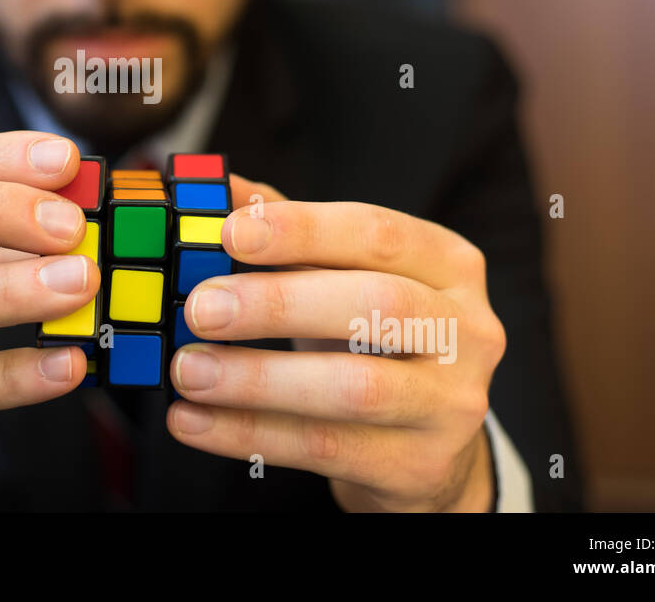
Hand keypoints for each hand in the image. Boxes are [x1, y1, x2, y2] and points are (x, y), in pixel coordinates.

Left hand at [166, 176, 506, 511]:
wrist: (425, 446)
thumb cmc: (376, 342)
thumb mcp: (345, 279)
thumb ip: (290, 234)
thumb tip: (218, 189)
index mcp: (448, 264)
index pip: (377, 234)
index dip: (303, 229)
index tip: (229, 232)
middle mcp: (467, 329)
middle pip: (374, 306)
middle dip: (277, 304)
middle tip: (201, 308)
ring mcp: (452, 403)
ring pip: (354, 388)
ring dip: (258, 378)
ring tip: (188, 370)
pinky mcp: (420, 466)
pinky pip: (326, 448)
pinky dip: (251, 433)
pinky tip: (194, 421)